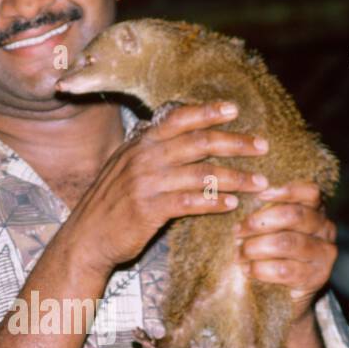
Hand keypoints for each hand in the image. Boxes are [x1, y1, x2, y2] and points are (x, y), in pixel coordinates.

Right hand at [69, 102, 269, 275]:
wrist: (86, 238)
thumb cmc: (111, 203)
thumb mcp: (125, 167)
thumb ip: (152, 151)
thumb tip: (182, 135)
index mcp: (140, 143)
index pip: (179, 118)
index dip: (208, 111)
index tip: (235, 109)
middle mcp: (144, 158)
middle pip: (198, 143)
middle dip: (235, 143)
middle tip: (262, 146)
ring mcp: (146, 183)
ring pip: (201, 174)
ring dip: (235, 177)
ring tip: (260, 182)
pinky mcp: (148, 210)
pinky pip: (190, 202)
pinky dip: (214, 203)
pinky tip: (232, 205)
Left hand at [234, 181, 336, 321]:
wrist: (285, 297)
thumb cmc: (273, 255)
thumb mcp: (273, 230)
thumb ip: (266, 214)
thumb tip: (239, 199)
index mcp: (316, 210)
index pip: (310, 192)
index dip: (285, 191)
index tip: (258, 195)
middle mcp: (325, 229)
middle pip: (295, 215)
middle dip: (260, 222)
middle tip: (237, 231)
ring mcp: (324, 254)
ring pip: (287, 242)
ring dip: (256, 248)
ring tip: (239, 255)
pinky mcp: (317, 278)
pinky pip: (285, 270)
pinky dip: (261, 269)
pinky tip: (249, 270)